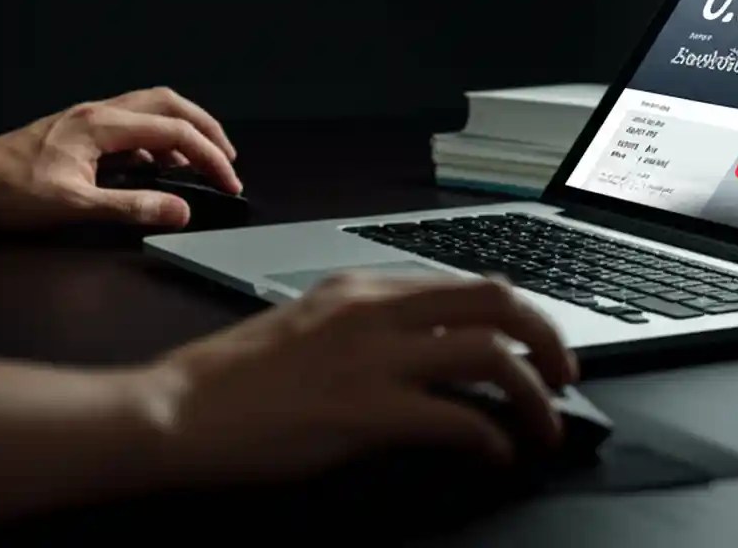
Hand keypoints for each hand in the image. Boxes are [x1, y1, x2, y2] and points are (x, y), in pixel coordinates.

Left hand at [0, 87, 239, 229]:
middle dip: (207, 129)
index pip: (175, 131)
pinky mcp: (81, 132)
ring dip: (185, 129)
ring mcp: (88, 120)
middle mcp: (98, 113)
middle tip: (228, 160)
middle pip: (170, 103)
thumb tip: (180, 211)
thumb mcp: (73, 206)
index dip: (210, 157)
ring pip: (153, 109)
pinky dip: (160, 140)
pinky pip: (134, 125)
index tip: (229, 182)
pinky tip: (162, 166)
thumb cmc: (6, 193)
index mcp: (101, 125)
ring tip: (204, 158)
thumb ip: (132, 207)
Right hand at [134, 272, 579, 484]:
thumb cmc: (234, 379)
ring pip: (489, 356)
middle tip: (563, 375)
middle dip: (545, 338)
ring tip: (544, 424)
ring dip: (532, 394)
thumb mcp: (311, 329)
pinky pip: (456, 417)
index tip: (536, 344)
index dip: (518, 316)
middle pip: (495, 302)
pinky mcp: (363, 411)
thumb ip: (373, 331)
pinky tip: (494, 453)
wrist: (174, 410)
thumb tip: (432, 354)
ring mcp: (371, 358)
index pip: (468, 285)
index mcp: (363, 288)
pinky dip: (490, 436)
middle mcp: (375, 310)